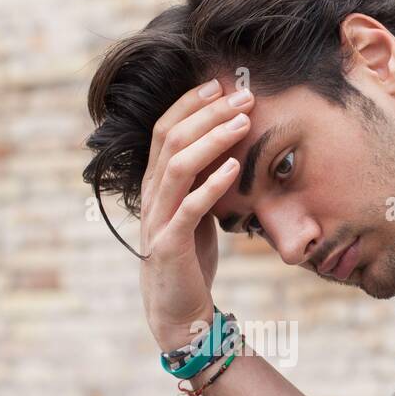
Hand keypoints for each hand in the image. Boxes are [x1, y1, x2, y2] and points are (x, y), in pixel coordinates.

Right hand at [137, 77, 253, 352]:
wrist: (177, 311)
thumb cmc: (189, 258)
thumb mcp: (197, 211)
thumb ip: (202, 181)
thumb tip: (225, 147)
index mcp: (155, 185)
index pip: (164, 130)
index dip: (189, 104)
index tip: (219, 84)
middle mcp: (151, 196)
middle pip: (171, 139)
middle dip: (208, 113)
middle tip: (243, 97)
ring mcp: (157, 220)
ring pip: (178, 166)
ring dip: (212, 139)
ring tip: (243, 124)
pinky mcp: (170, 246)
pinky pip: (189, 209)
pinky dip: (212, 185)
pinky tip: (235, 168)